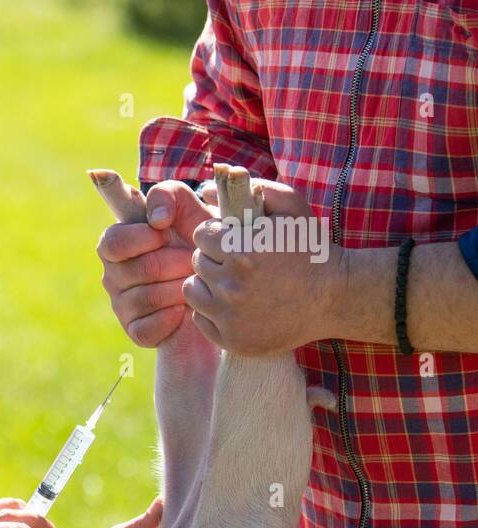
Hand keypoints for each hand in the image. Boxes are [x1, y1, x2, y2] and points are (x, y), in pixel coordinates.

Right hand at [96, 181, 212, 347]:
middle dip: (177, 262)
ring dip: (181, 288)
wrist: (224, 285)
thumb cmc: (203, 243)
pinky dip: (172, 319)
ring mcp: (122, 304)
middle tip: (195, 260)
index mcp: (117, 243)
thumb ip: (170, 196)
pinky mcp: (135, 331)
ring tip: (195, 282)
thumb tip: (157, 220)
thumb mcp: (191, 210)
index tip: (167, 233)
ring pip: (147, 298)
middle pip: (139, 269)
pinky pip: (147, 328)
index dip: (143, 238)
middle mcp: (113, 274)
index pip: (113, 242)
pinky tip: (185, 310)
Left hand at [184, 180, 346, 353]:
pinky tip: (237, 305)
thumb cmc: (311, 249)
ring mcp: (231, 317)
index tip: (235, 240)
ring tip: (236, 283)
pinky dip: (213, 311)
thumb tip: (206, 187)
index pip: (202, 234)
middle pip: (197, 262)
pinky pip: (200, 318)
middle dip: (215, 258)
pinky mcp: (231, 340)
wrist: (335, 298)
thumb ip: (253, 189)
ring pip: (192, 290)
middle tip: (241, 263)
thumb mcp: (292, 208)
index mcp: (243, 252)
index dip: (218, 234)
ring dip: (209, 284)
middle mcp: (233, 287)